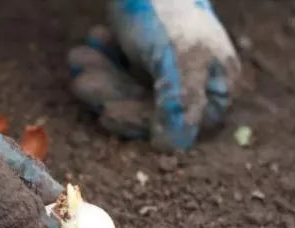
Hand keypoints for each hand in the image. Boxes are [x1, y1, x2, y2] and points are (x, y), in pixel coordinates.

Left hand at [68, 0, 240, 151]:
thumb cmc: (168, 11)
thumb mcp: (176, 57)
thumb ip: (177, 100)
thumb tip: (173, 147)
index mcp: (215, 88)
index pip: (175, 126)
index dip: (139, 121)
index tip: (106, 113)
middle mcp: (194, 88)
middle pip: (146, 112)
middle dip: (110, 93)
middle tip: (82, 82)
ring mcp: (167, 77)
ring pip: (128, 95)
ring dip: (99, 78)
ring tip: (79, 56)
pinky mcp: (144, 64)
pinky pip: (119, 76)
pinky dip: (102, 60)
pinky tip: (95, 39)